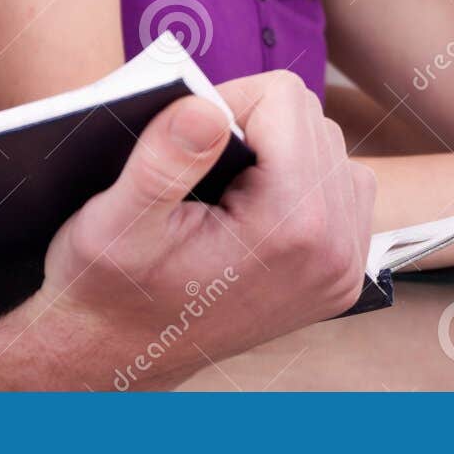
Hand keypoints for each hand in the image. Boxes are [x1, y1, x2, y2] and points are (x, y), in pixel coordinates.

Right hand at [1, 72, 375, 388]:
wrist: (120, 356)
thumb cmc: (109, 290)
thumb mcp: (114, 222)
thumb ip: (164, 159)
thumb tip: (205, 108)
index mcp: (289, 226)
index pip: (284, 97)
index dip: (226, 102)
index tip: (187, 142)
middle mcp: (333, 249)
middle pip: (312, 119)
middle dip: (255, 127)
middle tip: (201, 168)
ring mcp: (343, 267)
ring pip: (329, 148)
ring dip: (281, 151)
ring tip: (228, 189)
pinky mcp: (343, 275)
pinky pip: (343, 188)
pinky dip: (301, 182)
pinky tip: (257, 207)